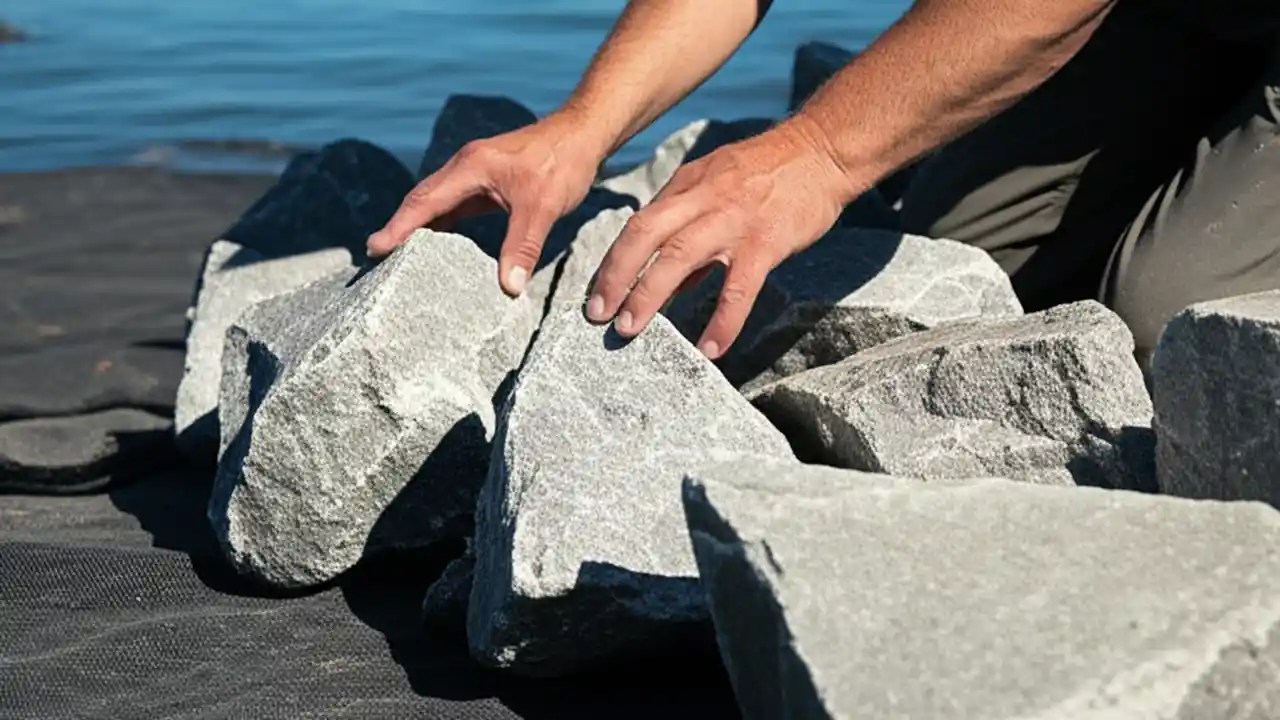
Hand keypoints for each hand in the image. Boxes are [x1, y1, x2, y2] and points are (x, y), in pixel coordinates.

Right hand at [366, 110, 605, 294]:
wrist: (585, 134)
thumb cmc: (563, 162)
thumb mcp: (543, 207)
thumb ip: (522, 247)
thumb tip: (507, 288)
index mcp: (470, 168)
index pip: (424, 201)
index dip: (398, 226)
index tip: (374, 249)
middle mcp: (467, 168)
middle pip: (423, 200)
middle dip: (400, 228)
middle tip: (376, 257)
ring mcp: (478, 174)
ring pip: (440, 203)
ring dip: (421, 227)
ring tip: (400, 257)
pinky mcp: (491, 183)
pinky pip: (459, 206)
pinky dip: (446, 225)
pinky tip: (442, 246)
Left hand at [584, 119, 854, 357]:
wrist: (822, 150)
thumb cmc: (771, 174)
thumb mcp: (717, 184)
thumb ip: (688, 226)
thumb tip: (664, 280)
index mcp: (688, 186)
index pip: (639, 224)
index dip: (612, 260)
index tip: (596, 294)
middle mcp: (703, 200)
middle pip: (645, 235)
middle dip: (616, 276)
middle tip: (597, 316)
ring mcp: (733, 219)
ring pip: (679, 256)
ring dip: (648, 294)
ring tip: (630, 329)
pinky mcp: (766, 241)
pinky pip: (739, 287)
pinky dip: (722, 320)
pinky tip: (710, 348)